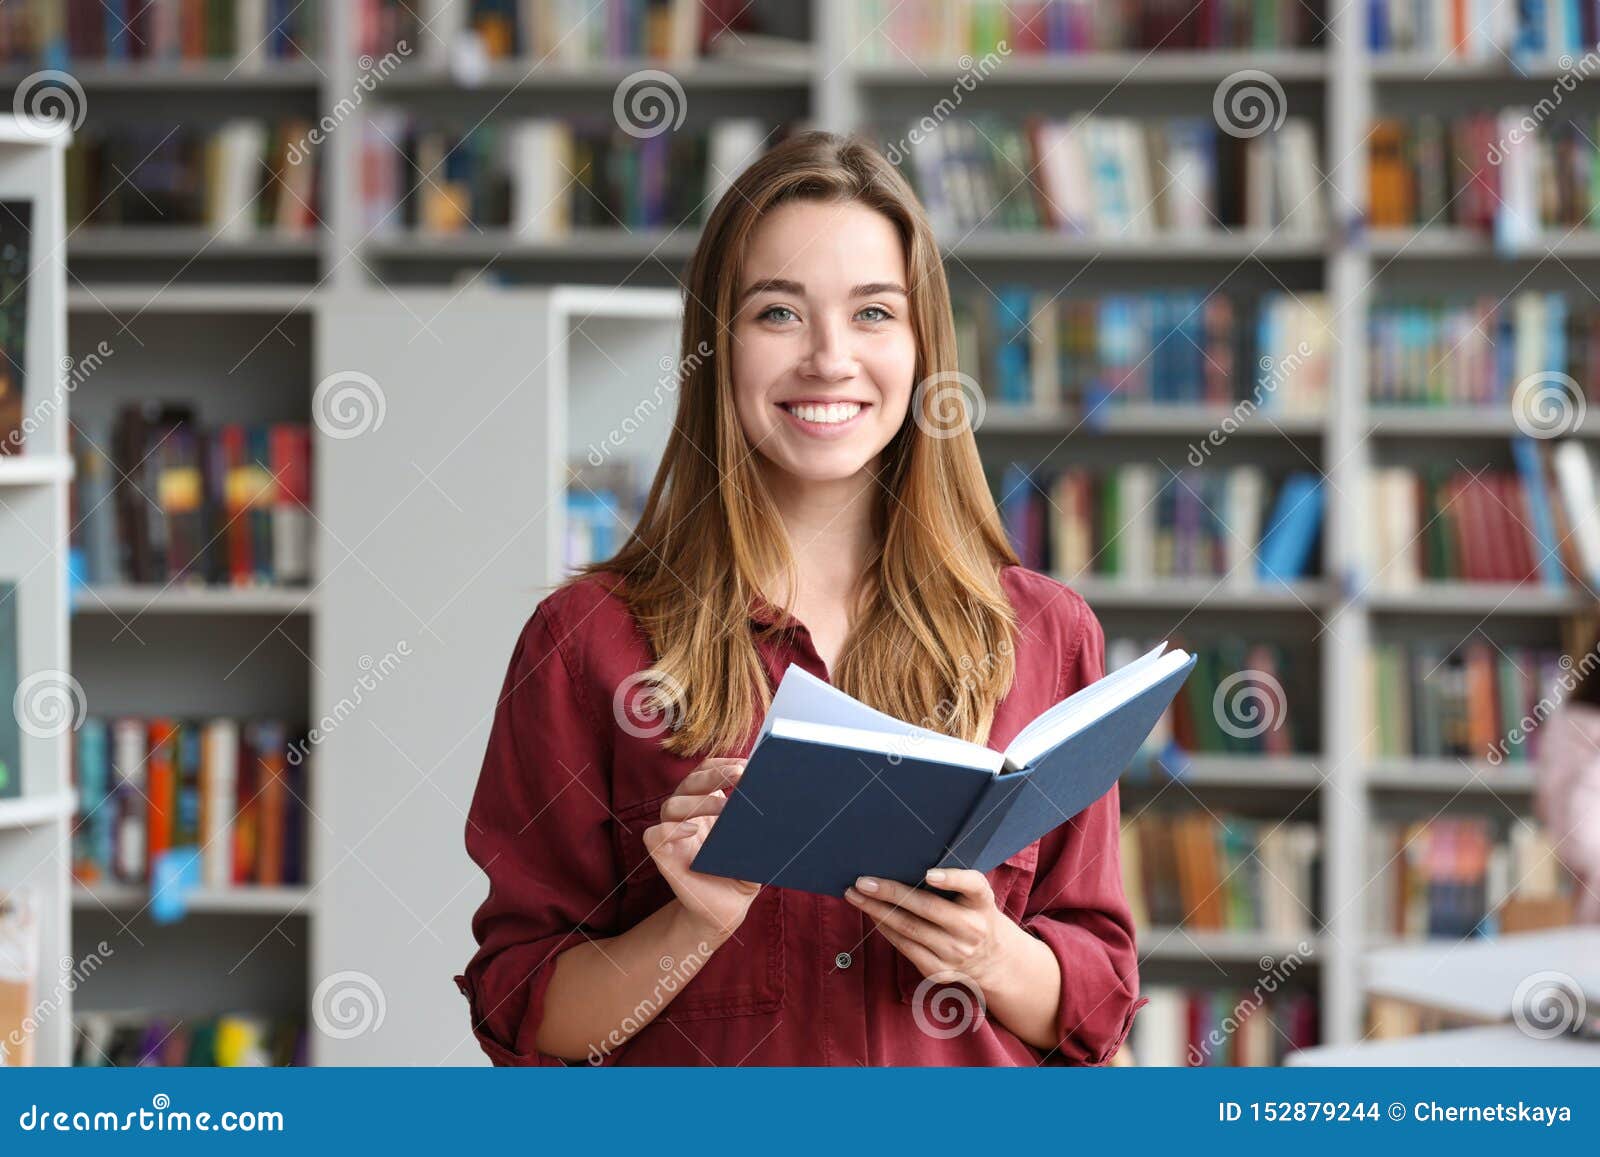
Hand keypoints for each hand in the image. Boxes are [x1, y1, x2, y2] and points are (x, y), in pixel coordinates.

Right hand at [641, 757, 760, 943]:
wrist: (729, 907)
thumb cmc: (743, 872)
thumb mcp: (757, 846)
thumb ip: (759, 827)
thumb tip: (774, 805)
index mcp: (709, 805)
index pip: (705, 772)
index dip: (721, 763)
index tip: (745, 764)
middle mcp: (688, 814)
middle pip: (689, 782)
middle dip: (714, 775)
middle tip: (740, 775)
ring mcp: (675, 834)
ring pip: (672, 804)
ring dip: (699, 801)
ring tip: (726, 808)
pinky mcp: (663, 856)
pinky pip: (654, 834)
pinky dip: (670, 829)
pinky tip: (693, 830)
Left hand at [843, 868, 1022, 991]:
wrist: (989, 958)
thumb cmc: (971, 913)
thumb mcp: (974, 895)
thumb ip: (953, 880)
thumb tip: (902, 863)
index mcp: (982, 902)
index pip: (972, 886)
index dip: (951, 879)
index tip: (929, 874)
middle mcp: (971, 928)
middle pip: (927, 908)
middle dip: (890, 892)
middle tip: (862, 881)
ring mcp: (955, 953)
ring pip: (909, 928)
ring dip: (877, 911)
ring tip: (856, 895)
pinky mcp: (939, 970)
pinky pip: (905, 947)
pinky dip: (885, 928)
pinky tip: (872, 915)